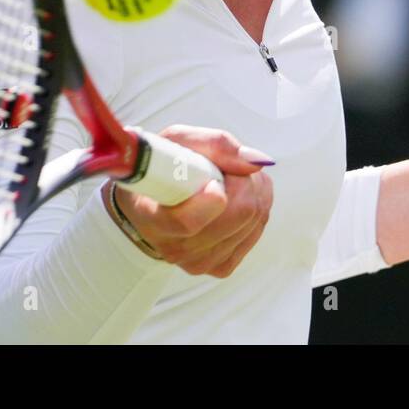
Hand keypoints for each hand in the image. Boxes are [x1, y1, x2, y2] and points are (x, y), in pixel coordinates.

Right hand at [105, 125, 273, 277]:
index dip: (209, 201)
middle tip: (225, 168)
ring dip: (252, 190)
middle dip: (242, 181)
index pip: (186, 221)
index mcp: (151, 215)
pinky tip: (236, 198)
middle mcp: (174, 246)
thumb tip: (256, 162)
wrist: (154, 200)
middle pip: (237, 215)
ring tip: (228, 180)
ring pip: (254, 219)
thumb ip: (215, 145)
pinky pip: (257, 230)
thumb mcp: (178, 141)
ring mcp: (198, 261)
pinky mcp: (220, 267)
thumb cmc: (163, 168)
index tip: (215, 183)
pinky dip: (256, 207)